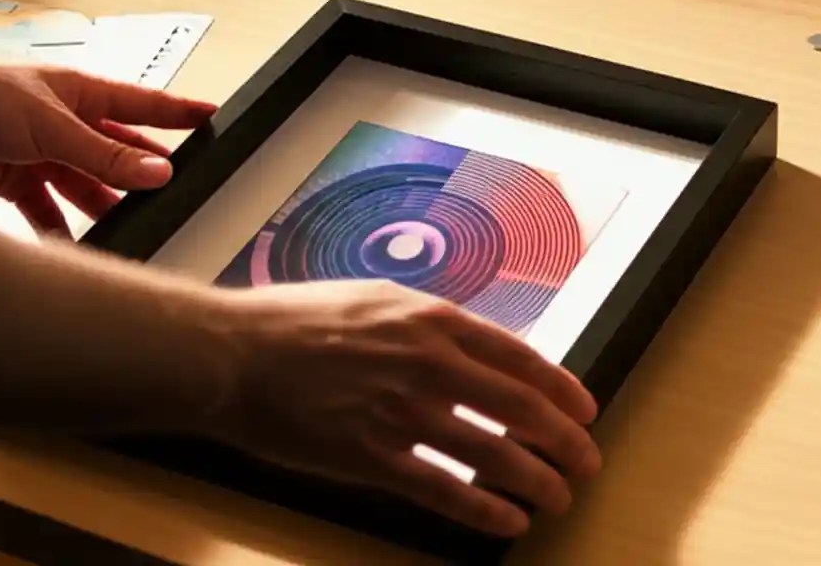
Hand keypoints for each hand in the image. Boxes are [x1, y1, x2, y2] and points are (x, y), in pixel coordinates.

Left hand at [0, 60, 216, 235]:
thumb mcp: (52, 126)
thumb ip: (106, 154)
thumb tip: (157, 172)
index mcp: (85, 95)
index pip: (147, 104)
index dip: (182, 112)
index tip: (214, 117)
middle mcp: (69, 123)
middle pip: (121, 155)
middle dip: (144, 177)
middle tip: (177, 196)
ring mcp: (43, 152)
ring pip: (89, 188)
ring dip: (105, 209)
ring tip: (131, 229)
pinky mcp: (15, 179)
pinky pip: (49, 210)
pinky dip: (60, 229)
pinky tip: (75, 247)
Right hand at [207, 279, 601, 536]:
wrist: (232, 353)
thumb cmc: (298, 322)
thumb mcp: (378, 299)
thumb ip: (431, 325)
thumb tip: (475, 349)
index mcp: (434, 321)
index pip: (523, 359)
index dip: (564, 391)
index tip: (585, 412)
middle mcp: (429, 364)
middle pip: (522, 410)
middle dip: (566, 442)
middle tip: (587, 463)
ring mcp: (402, 413)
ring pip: (493, 455)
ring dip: (537, 481)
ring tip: (558, 499)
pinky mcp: (370, 458)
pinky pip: (444, 491)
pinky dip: (484, 510)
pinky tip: (508, 521)